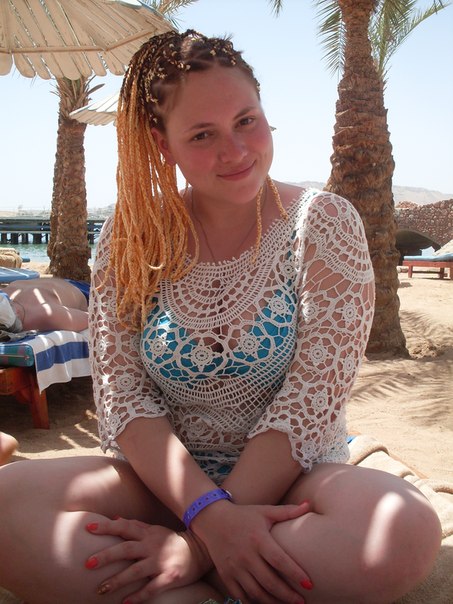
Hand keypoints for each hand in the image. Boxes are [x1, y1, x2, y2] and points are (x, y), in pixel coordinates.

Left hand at [85, 518, 210, 601]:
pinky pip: (152, 588)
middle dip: (107, 556)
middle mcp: (153, 546)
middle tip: (88, 563)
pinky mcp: (170, 577)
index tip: (88, 528)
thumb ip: (136, 526)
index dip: (107, 526)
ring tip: (101, 589)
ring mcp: (161, 562)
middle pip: (126, 549)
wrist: (200, 551)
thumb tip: (115, 519)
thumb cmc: (172, 541)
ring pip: (136, 571)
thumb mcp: (155, 530)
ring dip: (117, 580)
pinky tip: (125, 602)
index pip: (124, 527)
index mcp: (148, 533)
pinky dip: (138, 596)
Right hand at [193, 501, 311, 603]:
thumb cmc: (243, 515)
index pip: (279, 560)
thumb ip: (287, 511)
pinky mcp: (226, 575)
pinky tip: (266, 603)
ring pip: (256, 593)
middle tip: (302, 601)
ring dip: (273, 602)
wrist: (213, 520)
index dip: (294, 573)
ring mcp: (234, 567)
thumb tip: (308, 504)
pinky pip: (241, 596)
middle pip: (269, 582)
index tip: (309, 584)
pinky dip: (254, 603)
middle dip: (287, 595)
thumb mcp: (264, 511)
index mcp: (258, 539)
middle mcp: (246, 555)